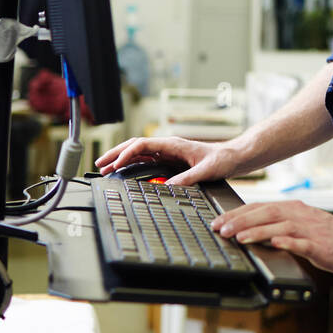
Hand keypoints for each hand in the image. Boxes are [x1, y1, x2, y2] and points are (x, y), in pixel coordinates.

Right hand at [93, 135, 242, 184]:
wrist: (233, 157)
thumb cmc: (222, 159)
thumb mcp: (207, 170)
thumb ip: (189, 178)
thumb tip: (170, 187)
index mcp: (173, 144)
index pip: (142, 145)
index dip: (127, 154)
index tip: (117, 165)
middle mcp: (167, 147)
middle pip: (135, 147)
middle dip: (116, 154)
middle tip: (100, 164)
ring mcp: (167, 153)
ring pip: (138, 153)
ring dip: (121, 159)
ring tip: (105, 168)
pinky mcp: (169, 160)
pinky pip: (145, 161)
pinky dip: (131, 165)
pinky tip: (123, 171)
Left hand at [210, 201, 332, 274]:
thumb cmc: (331, 237)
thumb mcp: (302, 227)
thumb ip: (280, 227)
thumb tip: (253, 232)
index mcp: (293, 210)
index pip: (260, 208)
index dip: (237, 214)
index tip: (218, 221)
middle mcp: (299, 216)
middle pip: (265, 213)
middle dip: (240, 221)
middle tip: (220, 229)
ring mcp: (310, 230)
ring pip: (280, 226)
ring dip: (257, 231)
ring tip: (238, 237)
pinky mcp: (320, 245)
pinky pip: (301, 243)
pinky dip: (287, 242)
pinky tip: (274, 245)